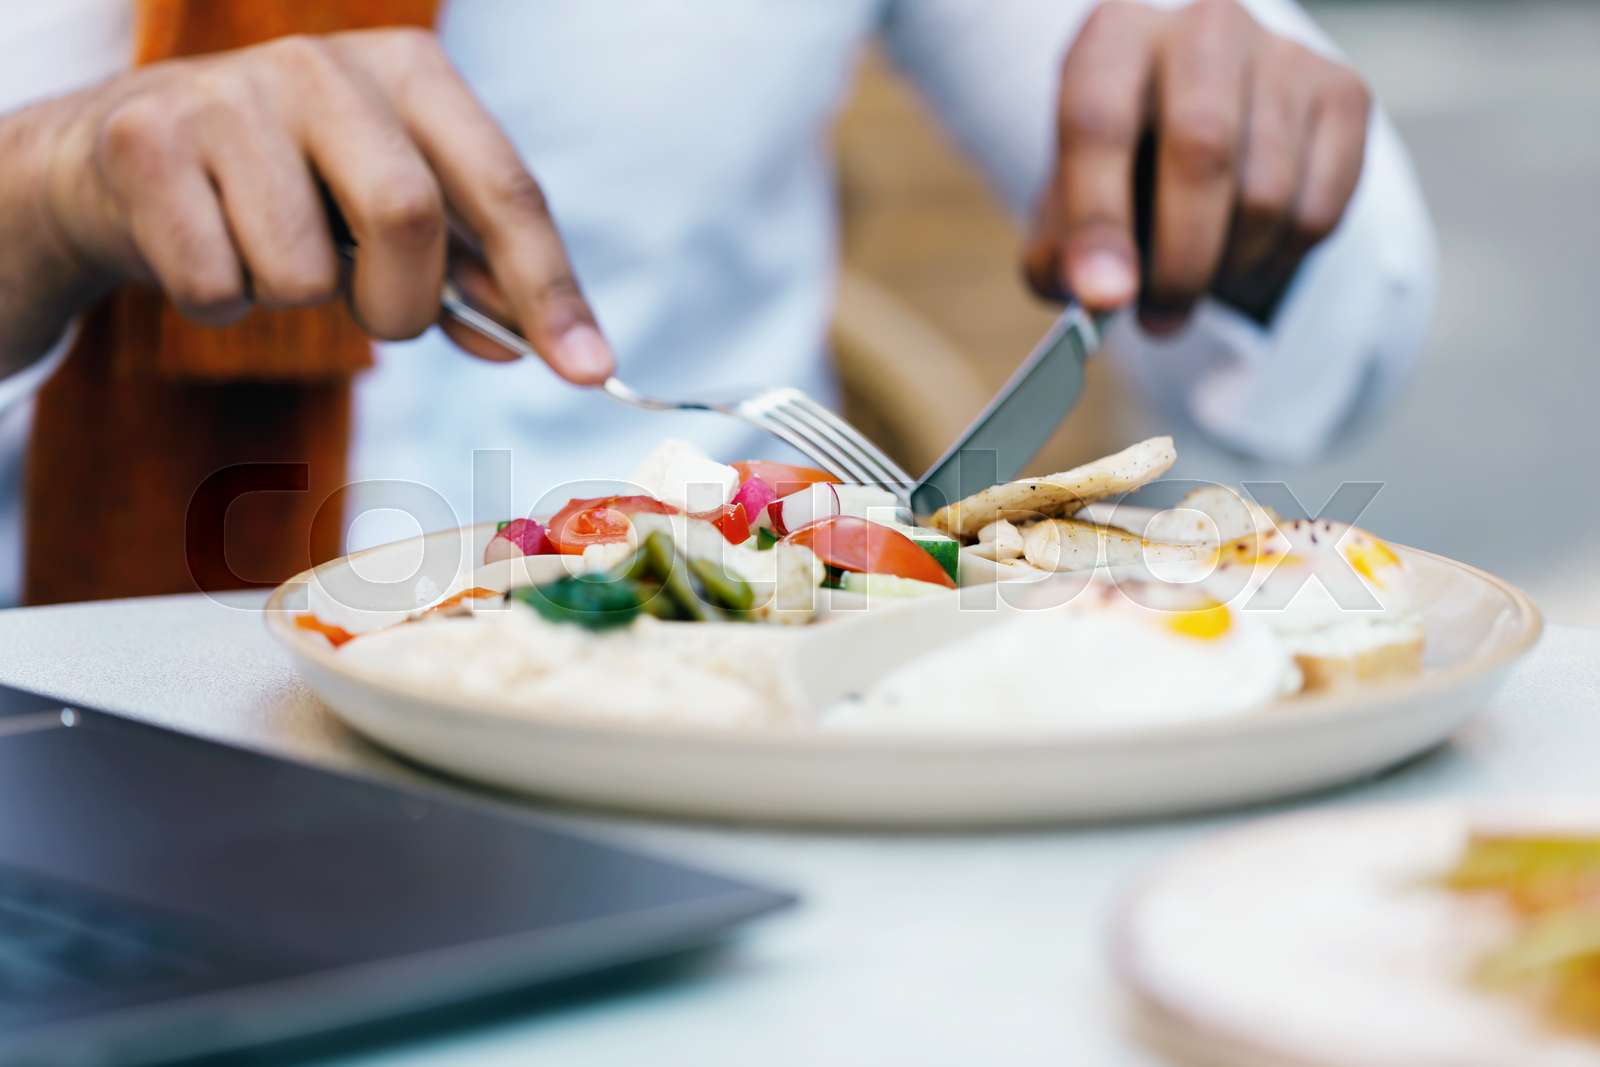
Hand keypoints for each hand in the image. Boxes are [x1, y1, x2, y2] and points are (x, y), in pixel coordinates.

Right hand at [5, 29, 611, 381]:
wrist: (119, 160)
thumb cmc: (286, 190)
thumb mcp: (388, 215)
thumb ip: (471, 275)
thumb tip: (542, 345)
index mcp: (412, 73)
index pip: (503, 188)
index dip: (549, 287)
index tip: (590, 370)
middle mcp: (326, 63)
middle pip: (409, 215)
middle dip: (400, 304)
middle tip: (374, 310)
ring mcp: (231, 94)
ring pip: (306, 272)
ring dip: (297, 301)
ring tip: (265, 250)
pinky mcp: (146, 142)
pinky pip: (220, 288)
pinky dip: (220, 302)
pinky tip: (201, 247)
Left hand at [1023, 0, 1372, 332]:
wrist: (1199, 138)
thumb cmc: (1118, 180)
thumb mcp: (1065, 216)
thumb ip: (1062, 259)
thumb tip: (1100, 296)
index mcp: (1113, 39)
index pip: (1098, 121)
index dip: (1099, 219)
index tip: (1105, 297)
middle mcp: (1202, 26)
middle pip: (1202, 149)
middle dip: (1180, 260)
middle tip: (1158, 321)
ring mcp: (1282, 53)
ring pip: (1265, 194)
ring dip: (1226, 269)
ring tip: (1194, 283)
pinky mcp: (1342, 93)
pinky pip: (1317, 210)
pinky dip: (1275, 261)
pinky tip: (1243, 257)